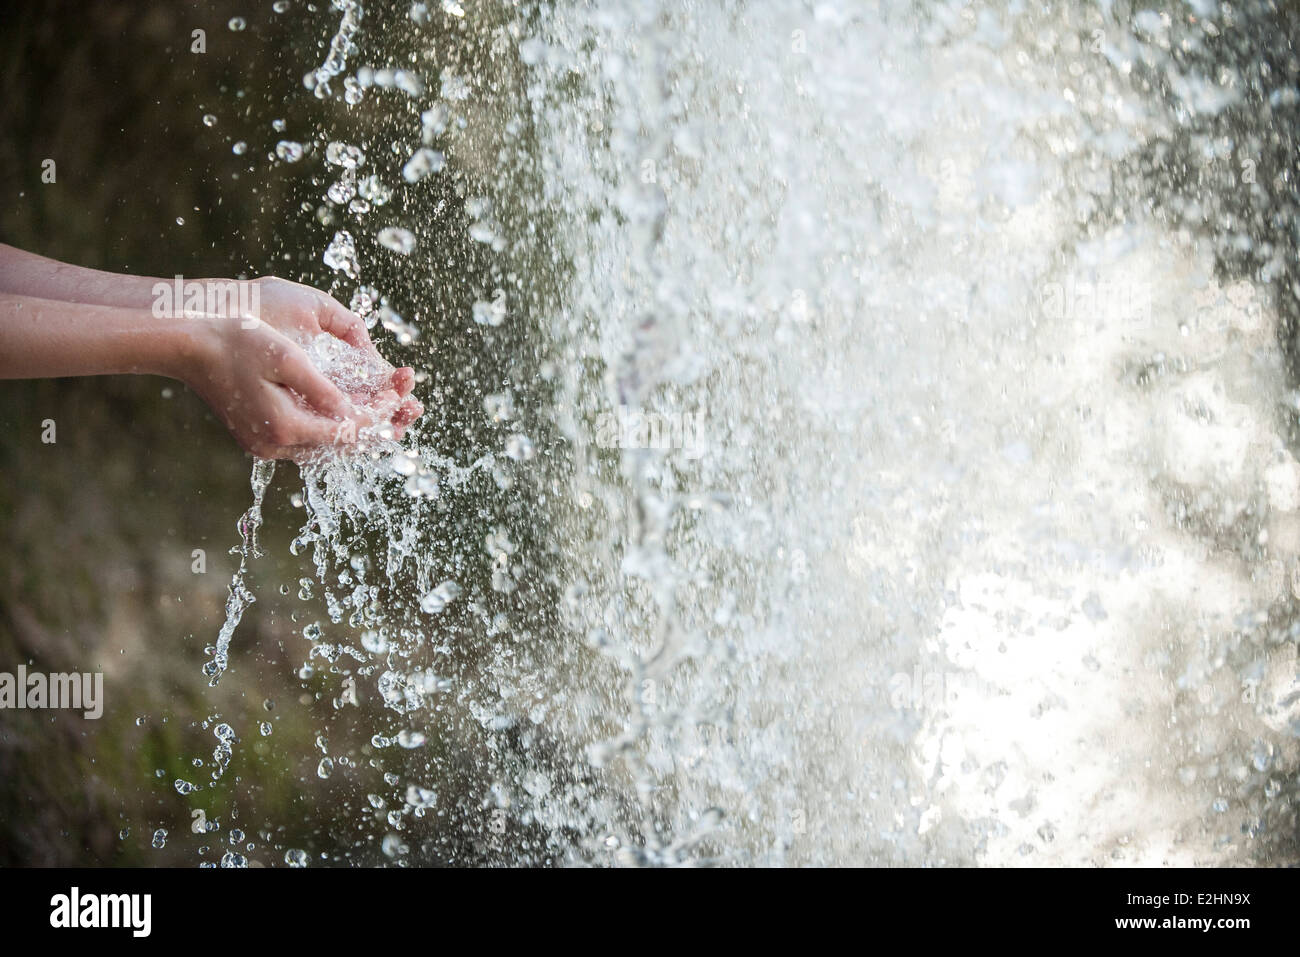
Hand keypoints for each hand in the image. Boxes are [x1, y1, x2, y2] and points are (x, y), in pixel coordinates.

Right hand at [182, 277, 422, 458]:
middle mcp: (275, 445)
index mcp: (284, 428)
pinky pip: (308, 440)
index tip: (401, 394)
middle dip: (379, 425)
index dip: (380, 414)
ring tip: (390, 410)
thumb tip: (355, 413)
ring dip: (359, 428)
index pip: (349, 431)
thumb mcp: (286, 359)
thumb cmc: (236, 340)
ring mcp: (265, 445)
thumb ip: (322, 390)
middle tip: (410, 407)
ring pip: (326, 446)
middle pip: (342, 446)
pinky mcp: (259, 437)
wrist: (187, 340)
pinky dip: (333, 427)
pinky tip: (352, 412)